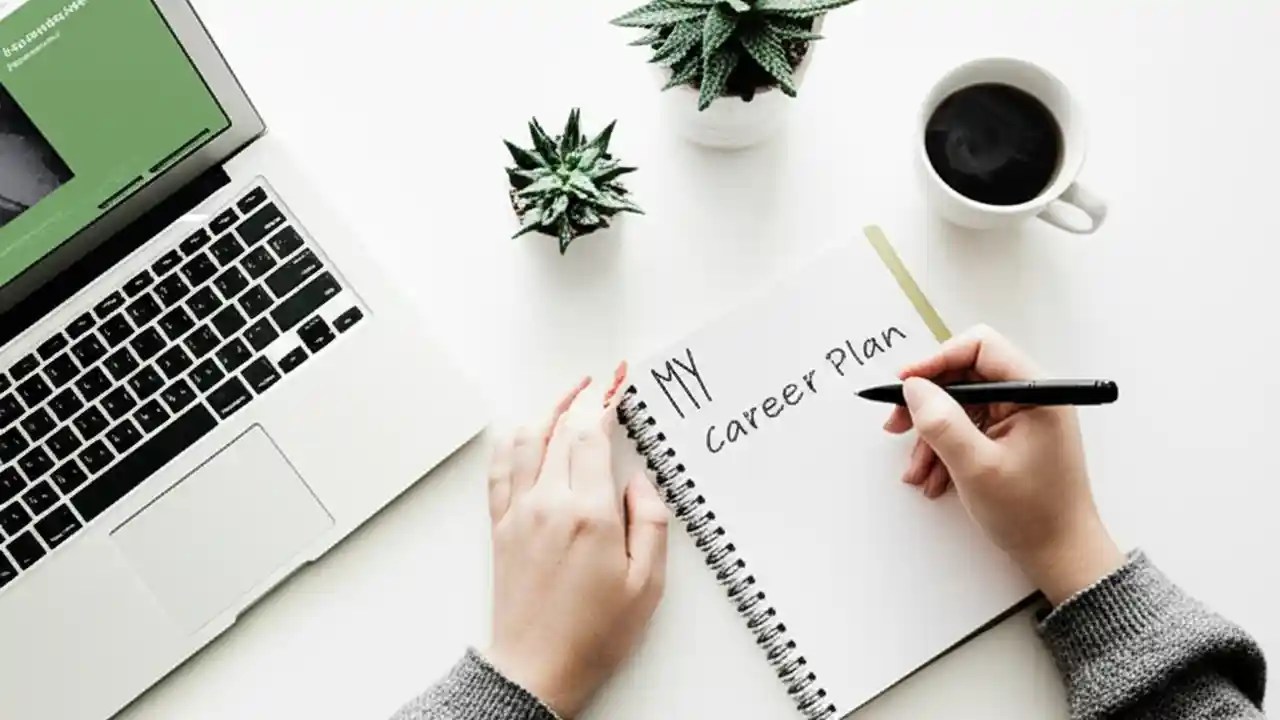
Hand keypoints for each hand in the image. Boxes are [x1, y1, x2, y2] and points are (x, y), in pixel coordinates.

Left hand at [485, 378, 668, 716]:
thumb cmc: (593, 635)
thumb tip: (639, 481)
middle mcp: (548, 504)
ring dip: (547, 410)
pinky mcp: (501, 528)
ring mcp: (519, 514)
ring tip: (567, 396)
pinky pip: (499, 470)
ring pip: (526, 441)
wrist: (537, 668)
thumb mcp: (647, 585)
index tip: (618, 384)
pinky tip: (521, 432)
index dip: (606, 402)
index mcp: (588, 514)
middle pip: (561, 431)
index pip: (592, 435)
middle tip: (602, 383)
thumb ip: (650, 523)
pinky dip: (510, 442)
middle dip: (583, 400)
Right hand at [884, 326, 1123, 604]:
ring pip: (961, 406)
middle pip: (965, 376)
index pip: (980, 347)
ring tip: (916, 472)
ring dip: (932, 435)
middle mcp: (1031, 397)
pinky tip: (933, 478)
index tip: (904, 384)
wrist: (1061, 556)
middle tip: (896, 426)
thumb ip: (942, 422)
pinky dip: (945, 449)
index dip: (937, 360)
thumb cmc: (1031, 513)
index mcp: (1036, 392)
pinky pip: (969, 429)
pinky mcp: (1012, 437)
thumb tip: (913, 387)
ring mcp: (1021, 417)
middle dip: (927, 404)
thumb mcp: (976, 467)